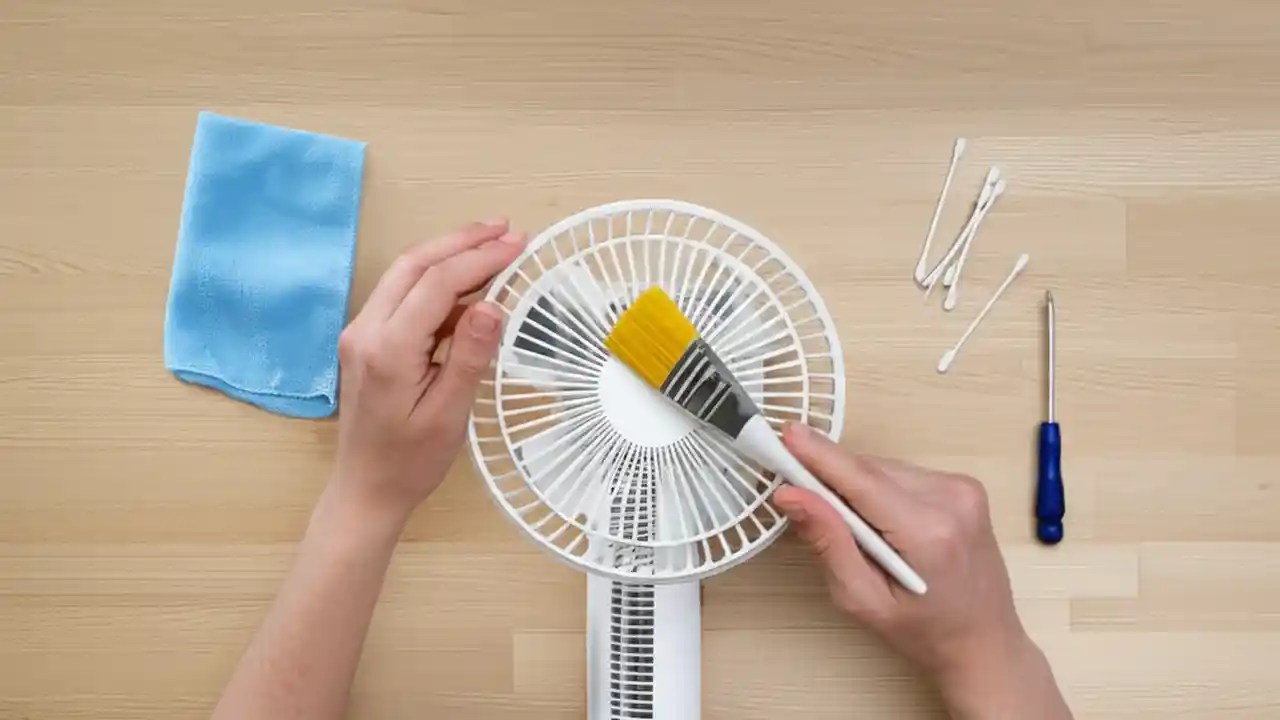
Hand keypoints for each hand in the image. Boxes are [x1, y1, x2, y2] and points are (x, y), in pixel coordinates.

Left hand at [331, 220, 524, 525]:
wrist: (365, 491)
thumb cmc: (410, 463)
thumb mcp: (449, 414)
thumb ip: (469, 356)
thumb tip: (492, 305)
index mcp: (387, 349)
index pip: (436, 283)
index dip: (480, 258)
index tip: (519, 244)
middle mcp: (366, 331)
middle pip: (415, 265)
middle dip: (462, 241)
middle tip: (507, 229)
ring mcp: (362, 333)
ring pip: (406, 276)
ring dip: (449, 256)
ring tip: (495, 246)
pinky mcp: (367, 341)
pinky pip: (403, 298)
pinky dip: (438, 284)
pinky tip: (471, 288)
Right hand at [773, 423, 1070, 718]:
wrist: (985, 642)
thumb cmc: (927, 632)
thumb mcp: (863, 600)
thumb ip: (828, 543)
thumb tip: (792, 496)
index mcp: (929, 533)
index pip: (861, 479)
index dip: (819, 454)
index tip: (786, 433)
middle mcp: (952, 500)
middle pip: (870, 470)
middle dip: (832, 479)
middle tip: (800, 496)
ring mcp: (964, 490)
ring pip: (885, 468)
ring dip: (857, 488)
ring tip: (854, 530)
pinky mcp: (964, 487)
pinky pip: (903, 474)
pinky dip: (881, 492)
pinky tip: (882, 525)